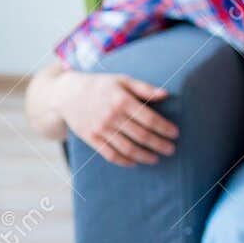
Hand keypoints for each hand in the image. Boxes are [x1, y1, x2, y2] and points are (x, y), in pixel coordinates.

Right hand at [56, 70, 178, 166]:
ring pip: (127, 148)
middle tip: (171, 149)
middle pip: (141, 135)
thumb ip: (145, 88)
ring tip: (157, 158)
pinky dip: (124, 161)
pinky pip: (109, 154)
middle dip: (159, 144)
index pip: (149, 118)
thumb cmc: (101, 85)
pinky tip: (135, 163)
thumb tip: (166, 94)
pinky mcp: (91, 139)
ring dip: (144, 156)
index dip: (164, 128)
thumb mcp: (123, 80)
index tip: (176, 134)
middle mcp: (111, 116)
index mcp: (122, 100)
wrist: (68, 94)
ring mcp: (100, 129)